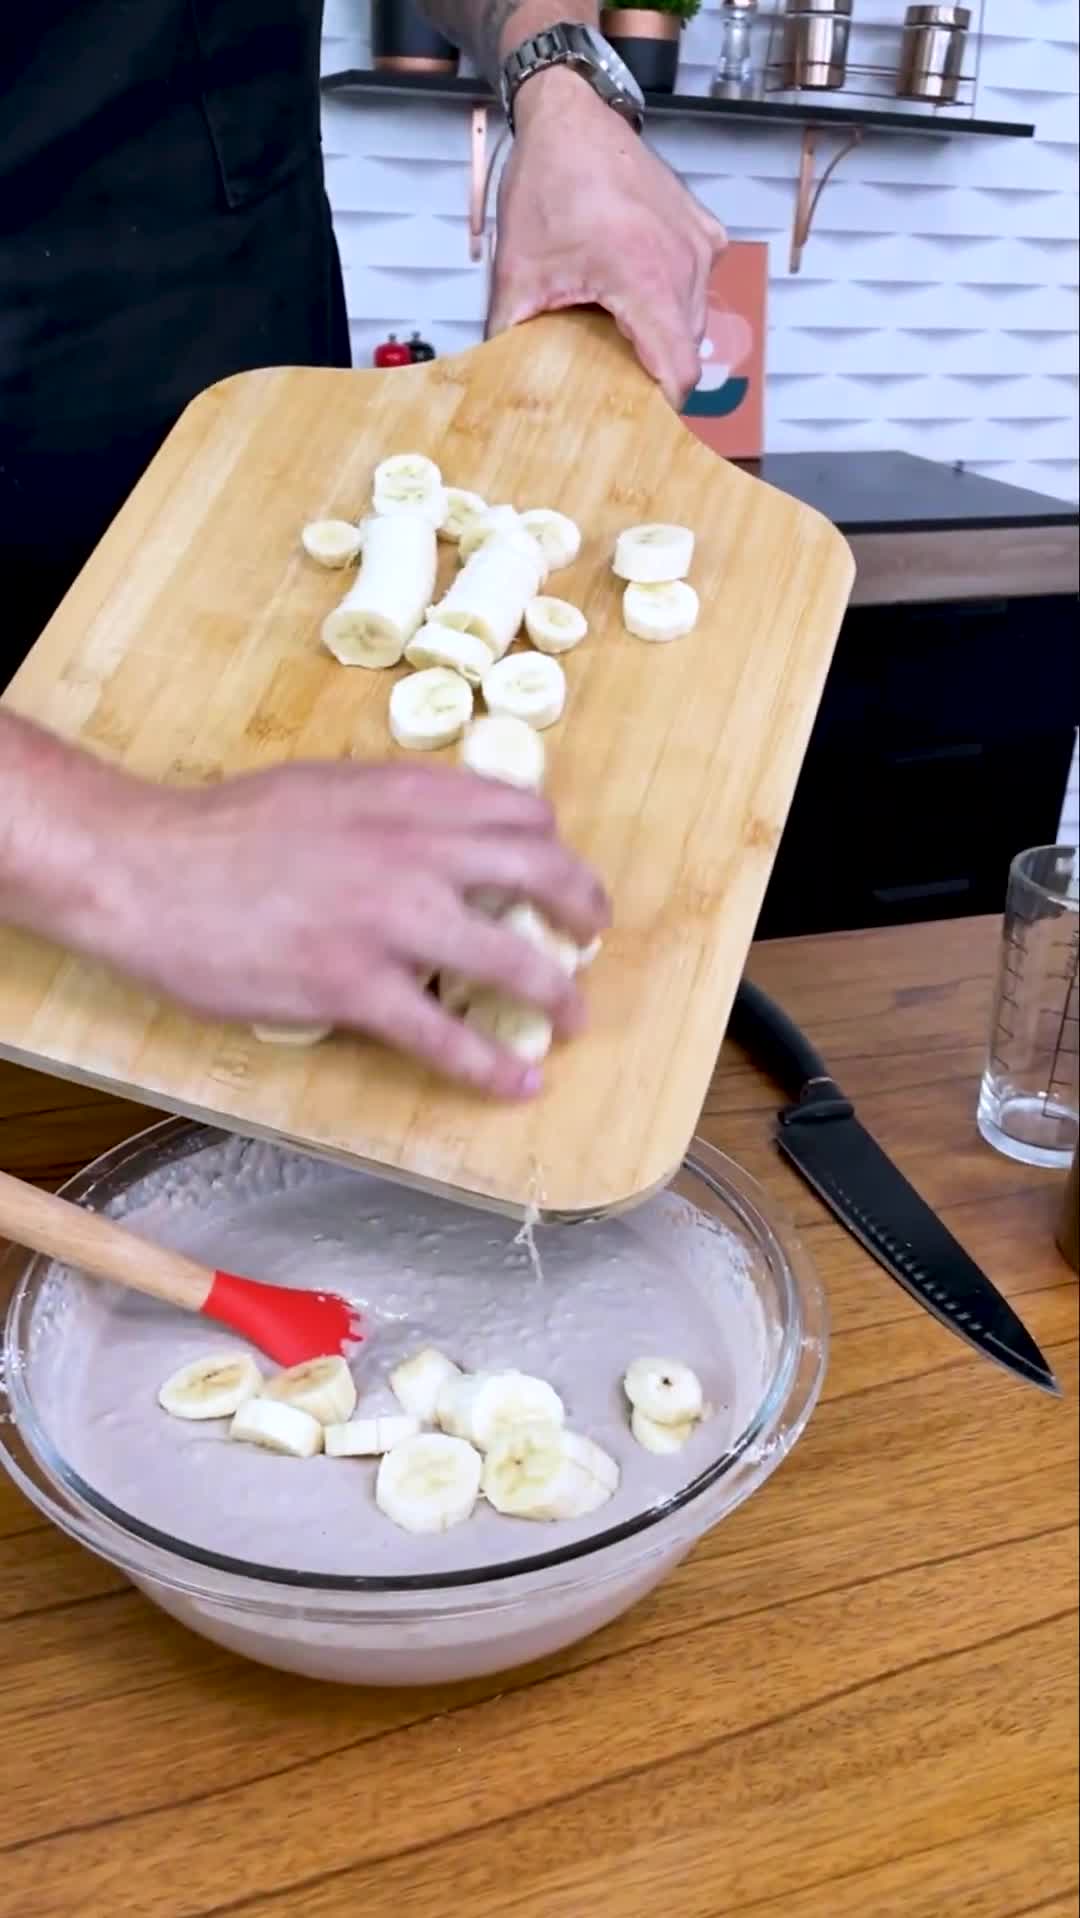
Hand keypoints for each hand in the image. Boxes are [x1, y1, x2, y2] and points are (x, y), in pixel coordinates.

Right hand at [87, 761, 609, 1098]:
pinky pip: (445, 1036)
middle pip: (543, 874)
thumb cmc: (223, 830)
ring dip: (559, 993)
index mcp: (407, 797)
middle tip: (588, 936)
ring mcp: (390, 924)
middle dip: (583, 909)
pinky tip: (520, 1083)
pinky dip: (492, 1066)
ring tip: (574, 1016)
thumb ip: (393, 808)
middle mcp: (415, 852)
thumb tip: (440, 834)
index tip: (553, 872)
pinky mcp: (355, 988)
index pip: (521, 813)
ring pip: (512, 961)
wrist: (146, 869)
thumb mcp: (325, 788)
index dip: (552, 847)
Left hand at [488, 67, 725, 406]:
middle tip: (612, 384)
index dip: (662, 407)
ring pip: (694, 321)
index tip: (636, 423)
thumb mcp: (519, 272)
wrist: (571, 116)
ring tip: (620, 334)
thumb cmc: (550, 183)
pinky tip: (635, 294)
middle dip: (653, 374)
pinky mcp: (705, 232)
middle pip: (686, 351)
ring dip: (661, 336)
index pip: (679, 371)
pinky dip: (672, 301)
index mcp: (646, 277)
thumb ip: (511, 338)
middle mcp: (685, 263)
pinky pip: (697, 287)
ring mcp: (701, 246)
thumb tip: (498, 391)